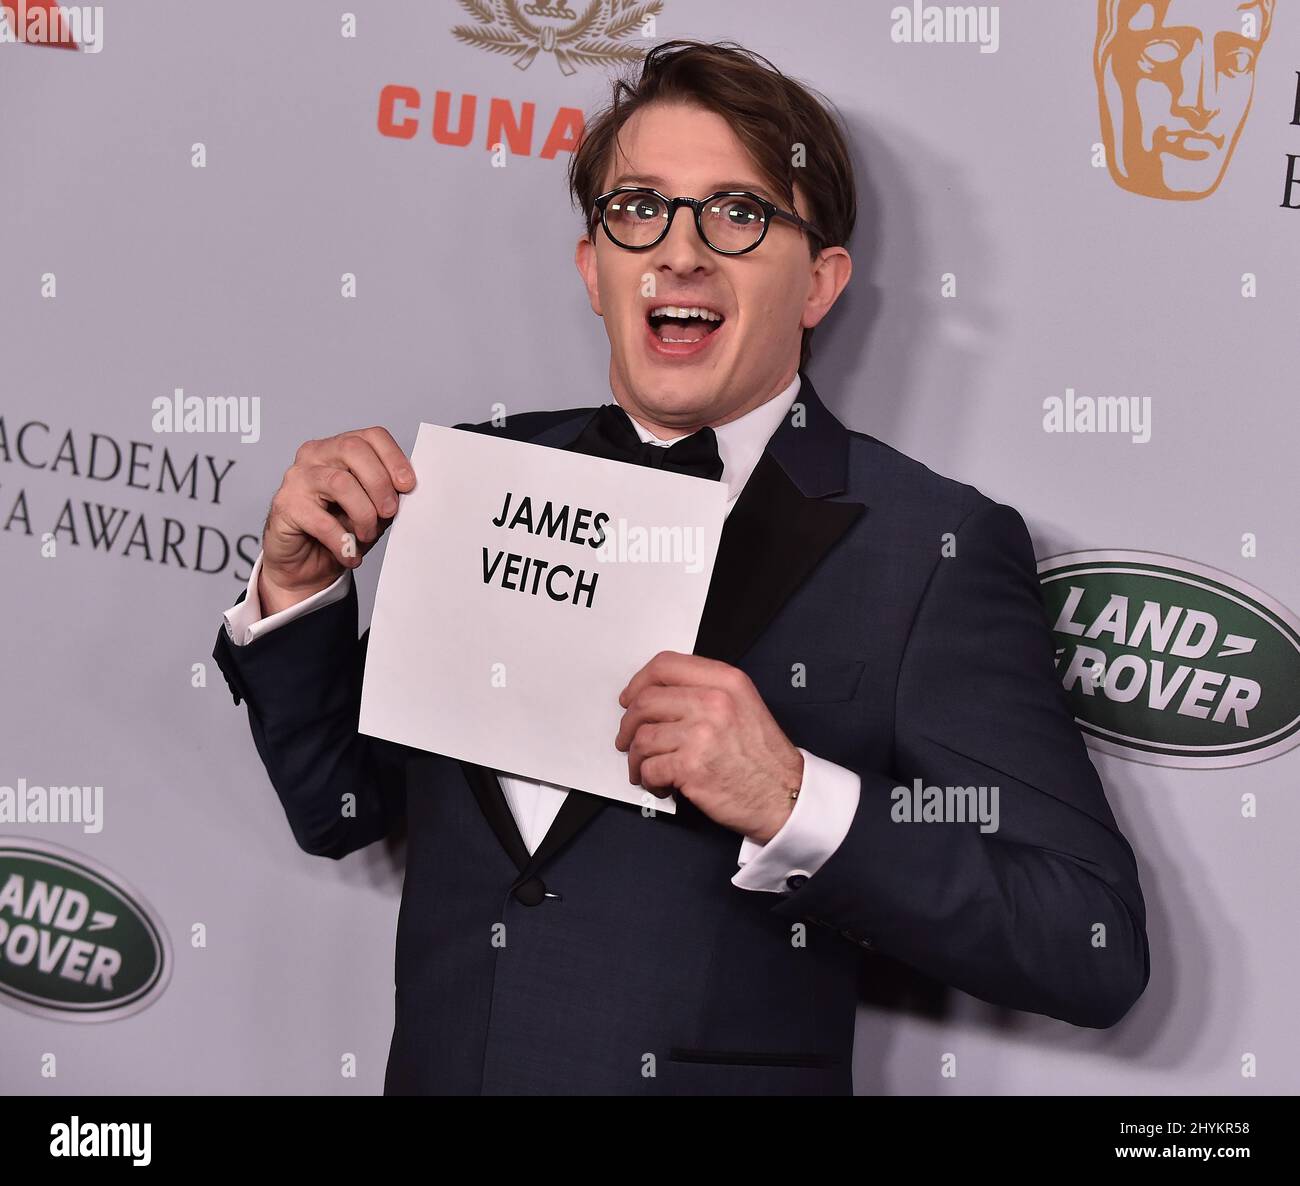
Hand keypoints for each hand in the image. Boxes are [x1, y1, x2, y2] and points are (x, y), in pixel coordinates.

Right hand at [259, 426, 414, 614]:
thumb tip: (406, 491)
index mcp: (341, 448)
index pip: (371, 436)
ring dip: (363, 513)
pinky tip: (349, 553)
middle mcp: (316, 455)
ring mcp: (298, 477)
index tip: (408, 485)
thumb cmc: (340, 529)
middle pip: (353, 450)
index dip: (394, 458)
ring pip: (340, 482)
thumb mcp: (373, 509)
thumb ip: (386, 495)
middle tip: (389, 512)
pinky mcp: (286, 504)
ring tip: (366, 535)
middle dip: (380, 483)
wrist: (305, 562)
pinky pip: (321, 520)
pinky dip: (342, 541)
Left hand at [615, 651, 804, 842]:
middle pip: (645, 702)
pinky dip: (648, 780)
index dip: (639, 682)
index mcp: (726, 681)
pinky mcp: (691, 767)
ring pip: (642, 738)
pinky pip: (649, 768)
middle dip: (628, 725)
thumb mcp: (743, 704)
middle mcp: (714, 702)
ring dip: (636, 758)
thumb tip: (655, 694)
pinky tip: (662, 784)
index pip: (665, 666)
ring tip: (646, 769)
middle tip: (627, 741)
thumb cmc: (763, 756)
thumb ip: (705, 690)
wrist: (784, 795)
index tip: (630, 699)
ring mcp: (701, 734)